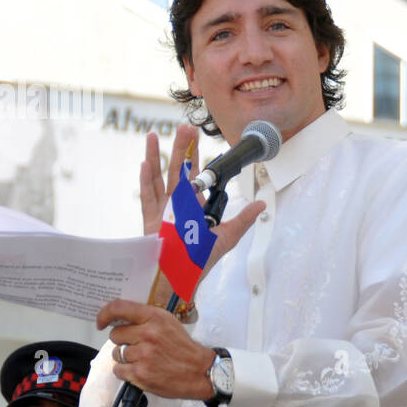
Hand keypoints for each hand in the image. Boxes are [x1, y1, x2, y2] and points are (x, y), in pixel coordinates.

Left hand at [97, 300, 215, 399]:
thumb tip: (118, 320)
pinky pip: (118, 370)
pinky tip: (141, 370)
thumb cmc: (183, 348)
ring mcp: (143, 355)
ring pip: (117, 353)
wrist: (200, 371)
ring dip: (126, 358)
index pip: (120, 308)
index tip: (101, 322)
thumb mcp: (168, 323)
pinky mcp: (140, 374)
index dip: (105, 314)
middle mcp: (148, 334)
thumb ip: (146, 318)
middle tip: (139, 347)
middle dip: (124, 341)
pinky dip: (126, 372)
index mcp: (155, 317)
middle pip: (116, 335)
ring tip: (144, 360)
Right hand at [141, 124, 263, 278]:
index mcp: (193, 205)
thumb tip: (261, 205)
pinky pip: (148, 198)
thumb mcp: (227, 236)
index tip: (198, 139)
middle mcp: (177, 204)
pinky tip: (145, 164)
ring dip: (157, 156)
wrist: (182, 278)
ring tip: (154, 135)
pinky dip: (146, 181)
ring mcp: (163, 211)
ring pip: (159, 178)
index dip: (196, 157)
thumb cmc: (201, 260)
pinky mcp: (151, 221)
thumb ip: (243, 219)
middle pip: (177, 170)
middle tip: (184, 127)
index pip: (195, 176)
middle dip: (181, 149)